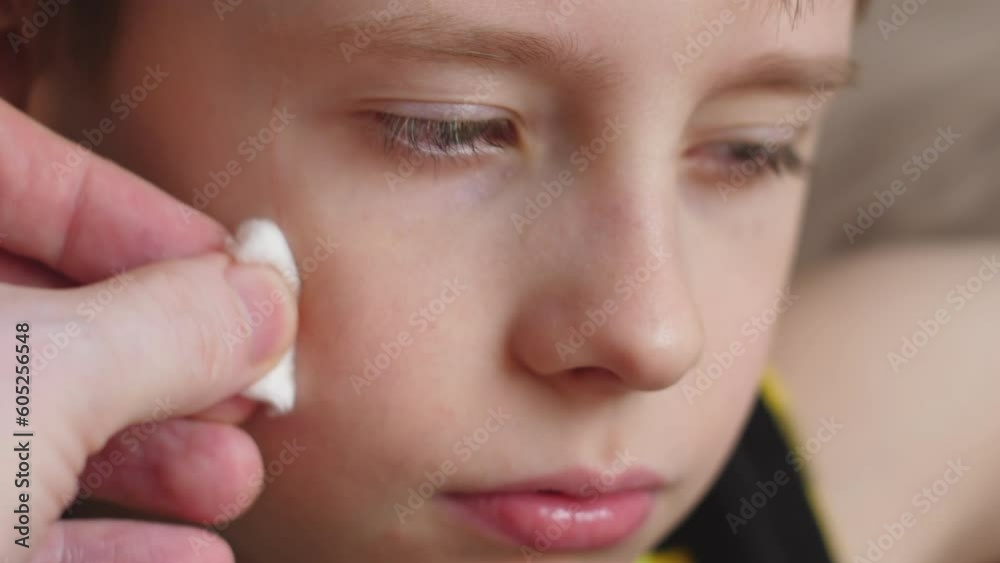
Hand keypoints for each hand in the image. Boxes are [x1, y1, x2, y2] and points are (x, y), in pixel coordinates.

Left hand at [0, 100, 296, 561]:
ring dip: (156, 448)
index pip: (3, 165)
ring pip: (37, 419)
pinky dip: (111, 536)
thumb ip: (162, 328)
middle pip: (42, 304)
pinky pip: (18, 521)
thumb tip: (262, 301)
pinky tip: (185, 552)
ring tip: (231, 474)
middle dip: (162, 346)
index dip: (122, 206)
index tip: (224, 259)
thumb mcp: (37, 380)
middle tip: (245, 372)